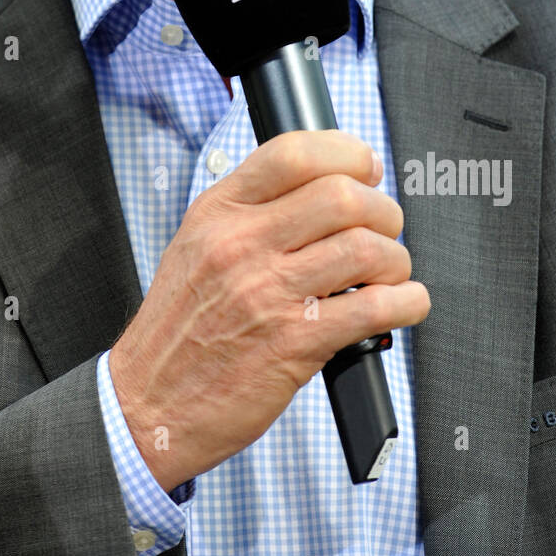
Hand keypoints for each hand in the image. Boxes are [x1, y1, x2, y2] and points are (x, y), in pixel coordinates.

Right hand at [108, 130, 429, 491]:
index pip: (293, 153)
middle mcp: (241, 245)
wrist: (148, 402)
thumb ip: (250, 213)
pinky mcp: (295, 343)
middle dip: (383, 211)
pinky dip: (407, 302)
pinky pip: (374, 308)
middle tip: (385, 229)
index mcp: (218, 212)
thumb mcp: (197, 247)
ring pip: (365, 249)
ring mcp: (267, 292)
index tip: (367, 168)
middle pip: (341, 196)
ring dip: (395, 260)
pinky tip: (405, 304)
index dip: (346, 153)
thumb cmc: (178, 329)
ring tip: (389, 274)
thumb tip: (324, 188)